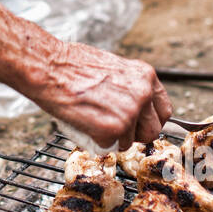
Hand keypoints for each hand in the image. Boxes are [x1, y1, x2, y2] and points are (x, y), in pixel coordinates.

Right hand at [0, 0, 171, 148]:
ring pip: (129, 142)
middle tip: (113, 128)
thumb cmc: (70, 64)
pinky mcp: (113, 129)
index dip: (149, 121)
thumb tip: (129, 104)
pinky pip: (109, 147)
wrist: (49, 67)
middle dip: (133, 134)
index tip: (139, 125)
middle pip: (152, 131)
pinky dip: (95, 141)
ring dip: (112, 139)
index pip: (163, 110)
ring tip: (91, 120)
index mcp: (145, 76)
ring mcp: (130, 113)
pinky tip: (83, 124)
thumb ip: (127, 87)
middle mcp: (143, 94)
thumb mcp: (112, 68)